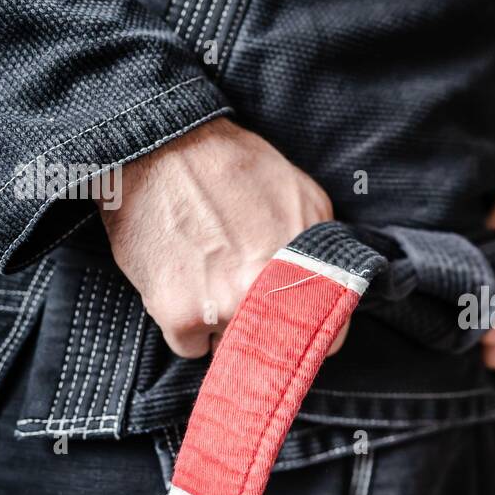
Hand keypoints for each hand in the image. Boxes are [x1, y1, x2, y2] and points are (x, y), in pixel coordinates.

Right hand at [99, 117, 339, 357]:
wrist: (165, 147)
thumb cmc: (237, 167)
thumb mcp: (306, 198)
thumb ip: (323, 251)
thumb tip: (329, 289)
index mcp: (308, 273)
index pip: (325, 340)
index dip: (307, 333)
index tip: (292, 325)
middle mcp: (272, 297)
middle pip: (274, 347)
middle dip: (262, 328)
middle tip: (241, 294)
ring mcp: (225, 310)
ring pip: (230, 348)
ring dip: (221, 326)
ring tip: (207, 279)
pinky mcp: (180, 317)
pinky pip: (191, 347)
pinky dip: (185, 326)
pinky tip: (181, 285)